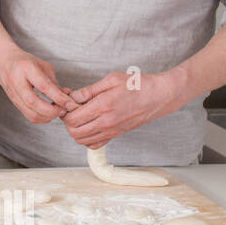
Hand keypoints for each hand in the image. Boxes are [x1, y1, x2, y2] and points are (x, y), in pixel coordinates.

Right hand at [0, 45, 76, 123]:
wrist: (3, 63)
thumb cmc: (25, 62)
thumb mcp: (43, 66)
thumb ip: (54, 83)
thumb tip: (67, 98)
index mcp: (26, 68)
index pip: (44, 86)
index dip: (59, 97)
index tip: (70, 103)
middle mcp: (17, 82)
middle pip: (34, 102)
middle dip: (52, 110)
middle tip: (63, 110)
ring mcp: (13, 93)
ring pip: (30, 112)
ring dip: (47, 116)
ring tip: (57, 112)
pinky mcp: (14, 102)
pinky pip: (28, 115)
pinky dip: (41, 118)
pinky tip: (48, 114)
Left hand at [62, 69, 183, 147]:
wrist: (159, 96)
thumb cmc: (137, 85)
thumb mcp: (112, 79)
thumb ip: (89, 90)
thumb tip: (73, 97)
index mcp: (103, 107)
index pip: (73, 118)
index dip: (66, 111)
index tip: (68, 103)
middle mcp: (106, 122)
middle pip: (74, 132)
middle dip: (68, 122)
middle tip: (72, 110)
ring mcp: (112, 131)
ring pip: (83, 141)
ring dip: (76, 130)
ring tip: (80, 117)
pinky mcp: (117, 134)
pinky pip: (95, 144)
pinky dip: (87, 138)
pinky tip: (89, 125)